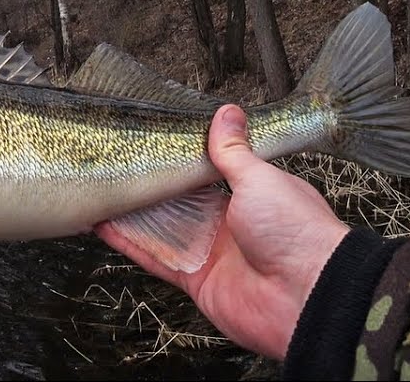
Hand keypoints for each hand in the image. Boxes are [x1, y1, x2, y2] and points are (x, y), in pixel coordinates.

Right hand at [96, 105, 347, 359]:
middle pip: (179, 201)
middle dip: (152, 186)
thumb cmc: (296, 230)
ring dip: (132, 213)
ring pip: (162, 228)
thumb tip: (227, 112)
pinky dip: (129, 243)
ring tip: (102, 190)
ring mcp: (210, 253)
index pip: (209, 172)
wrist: (307, 296)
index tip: (155, 141)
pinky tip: (105, 226)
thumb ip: (233, 151)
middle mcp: (229, 223)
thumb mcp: (260, 178)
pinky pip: (156, 258)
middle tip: (119, 162)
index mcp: (251, 195)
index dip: (182, 159)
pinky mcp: (195, 280)